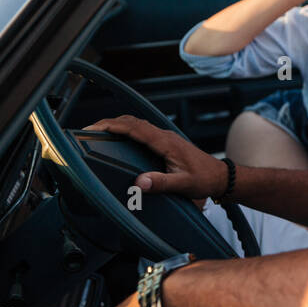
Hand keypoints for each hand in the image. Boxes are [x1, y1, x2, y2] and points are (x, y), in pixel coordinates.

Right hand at [84, 115, 227, 197]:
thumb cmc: (204, 180)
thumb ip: (162, 183)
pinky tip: (118, 138)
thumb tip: (139, 182)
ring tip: (96, 132)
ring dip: (117, 125)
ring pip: (137, 124)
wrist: (221, 177)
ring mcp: (165, 137)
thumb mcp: (183, 184)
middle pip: (132, 122)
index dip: (112, 126)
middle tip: (86, 131)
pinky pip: (142, 131)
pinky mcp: (166, 142)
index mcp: (166, 142)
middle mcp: (164, 136)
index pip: (134, 128)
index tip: (92, 128)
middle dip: (109, 123)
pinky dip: (126, 130)